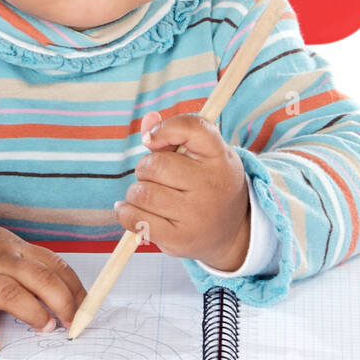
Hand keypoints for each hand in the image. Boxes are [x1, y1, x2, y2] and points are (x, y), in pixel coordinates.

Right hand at [0, 216, 87, 353]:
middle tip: (71, 323)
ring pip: (8, 292)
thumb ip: (30, 267)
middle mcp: (0, 261)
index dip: (75, 289)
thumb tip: (64, 296)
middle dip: (61, 301)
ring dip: (31, 310)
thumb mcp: (4, 247)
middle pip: (38, 277)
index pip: (55, 266)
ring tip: (45, 328)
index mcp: (17, 249)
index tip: (87, 309)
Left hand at [115, 110, 250, 270]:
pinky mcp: (178, 239)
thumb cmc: (209, 184)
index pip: (191, 128)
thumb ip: (174, 134)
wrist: (233, 231)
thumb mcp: (204, 155)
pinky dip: (125, 212)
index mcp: (219, 156)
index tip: (152, 139)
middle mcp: (210, 185)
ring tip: (150, 195)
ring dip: (136, 191)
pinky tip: (132, 209)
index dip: (165, 128)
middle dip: (145, 167)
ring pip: (141, 192)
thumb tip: (148, 120)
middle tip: (155, 176)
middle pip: (155, 164)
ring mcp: (195, 214)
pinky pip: (135, 218)